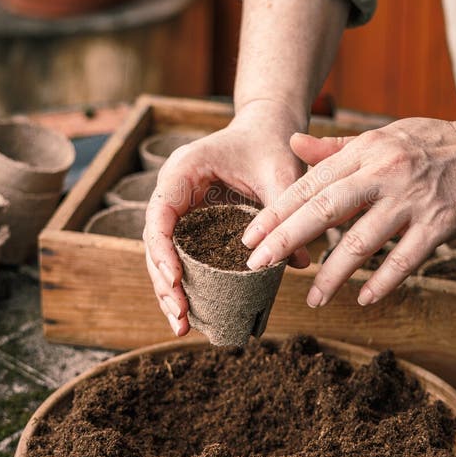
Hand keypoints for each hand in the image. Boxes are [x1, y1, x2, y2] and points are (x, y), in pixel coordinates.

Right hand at [143, 99, 308, 337]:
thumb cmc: (270, 144)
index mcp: (183, 171)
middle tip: (180, 315)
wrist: (267, 130)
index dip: (162, 250)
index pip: (159, 214)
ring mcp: (181, 210)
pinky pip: (183, 256)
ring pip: (164, 255)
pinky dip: (186, 284)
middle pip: (156, 242)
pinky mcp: (194, 225)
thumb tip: (299, 263)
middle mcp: (174, 192)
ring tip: (182, 326)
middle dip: (164, 281)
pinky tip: (193, 314)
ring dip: (169, 291)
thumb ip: (285, 212)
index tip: (175, 279)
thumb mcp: (280, 172)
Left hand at [242, 115, 455, 306]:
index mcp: (366, 150)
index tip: (250, 236)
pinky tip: (362, 299)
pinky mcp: (441, 222)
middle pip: (325, 209)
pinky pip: (405, 258)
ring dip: (332, 274)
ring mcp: (413, 198)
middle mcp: (384, 172)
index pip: (310, 183)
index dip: (277, 211)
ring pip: (362, 241)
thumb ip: (337, 147)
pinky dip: (382, 281)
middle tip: (256, 265)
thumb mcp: (384, 135)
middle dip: (286, 240)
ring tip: (311, 298)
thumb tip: (292, 142)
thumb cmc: (436, 144)